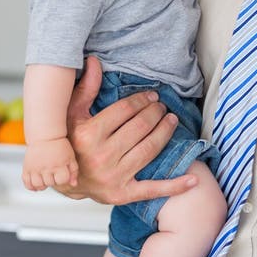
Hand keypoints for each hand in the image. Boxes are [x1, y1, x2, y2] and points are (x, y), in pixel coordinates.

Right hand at [22, 136, 78, 190]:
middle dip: (53, 180)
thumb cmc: (60, 146)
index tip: (61, 173)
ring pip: (38, 185)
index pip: (62, 180)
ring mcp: (36, 168)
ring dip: (42, 185)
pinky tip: (35, 184)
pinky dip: (31, 186)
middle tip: (52, 174)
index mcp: (59, 164)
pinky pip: (27, 182)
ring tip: (44, 180)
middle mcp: (47, 167)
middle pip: (50, 183)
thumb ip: (74, 171)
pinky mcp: (27, 167)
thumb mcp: (70, 157)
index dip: (63, 178)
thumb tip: (74, 184)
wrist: (45, 135)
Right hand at [54, 55, 197, 203]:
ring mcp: (113, 177)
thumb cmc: (70, 143)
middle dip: (155, 113)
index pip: (124, 111)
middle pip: (140, 128)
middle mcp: (101, 156)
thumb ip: (86, 88)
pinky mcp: (122, 195)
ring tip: (171, 120)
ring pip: (149, 149)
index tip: (151, 96)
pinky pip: (152, 189)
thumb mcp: (72, 114)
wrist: (63, 181)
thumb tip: (94, 61)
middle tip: (162, 106)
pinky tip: (193, 178)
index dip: (141, 100)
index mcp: (89, 134)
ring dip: (165, 132)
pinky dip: (174, 186)